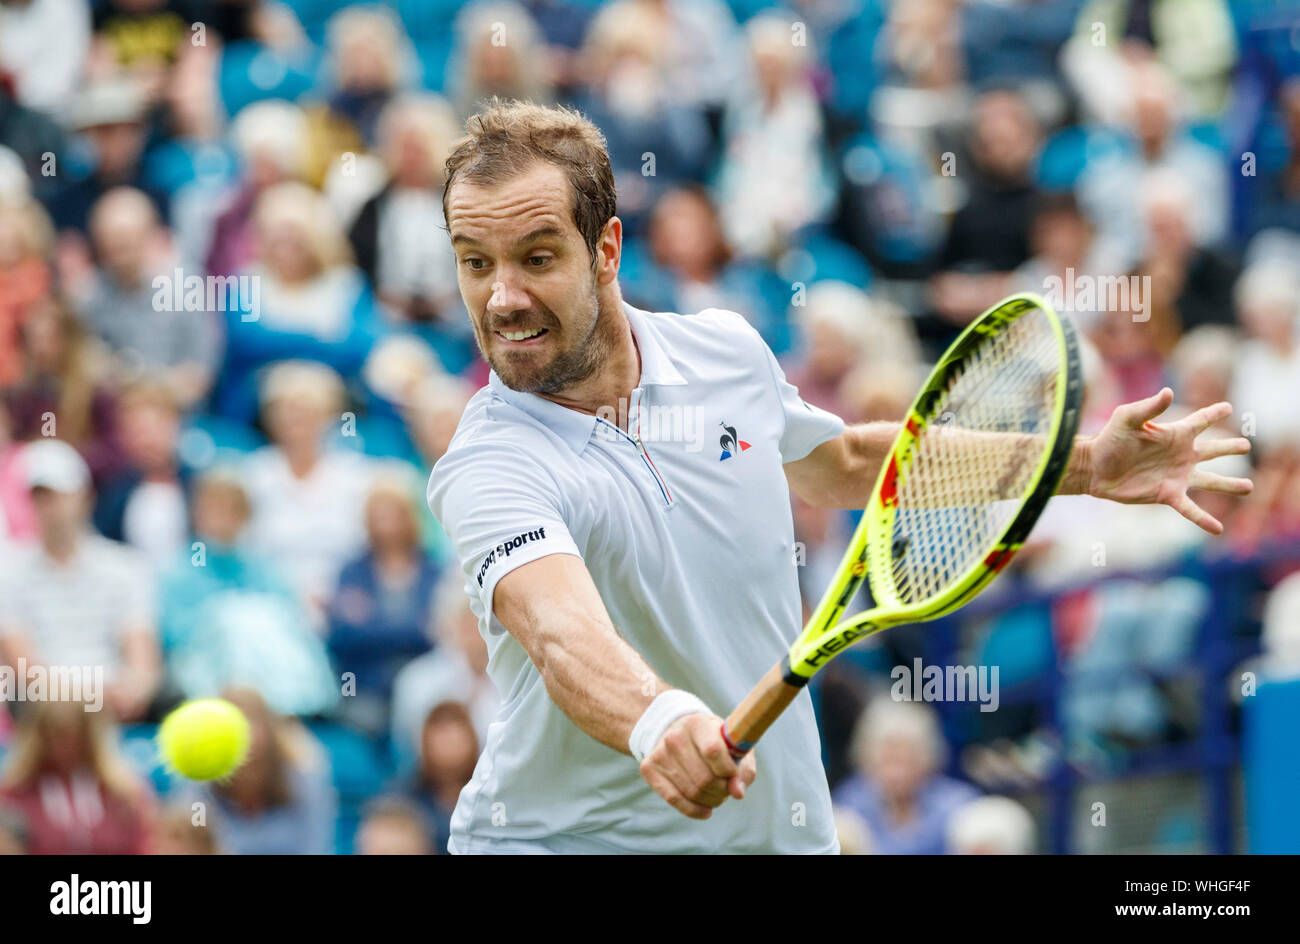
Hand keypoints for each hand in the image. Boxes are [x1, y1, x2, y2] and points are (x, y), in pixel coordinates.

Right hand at [639, 714, 757, 819]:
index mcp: (698, 723)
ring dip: (711, 800)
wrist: (676, 730)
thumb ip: (743, 768)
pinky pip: (674, 799)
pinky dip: (694, 810)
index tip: (733, 773)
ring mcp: (660, 753)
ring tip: (716, 795)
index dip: (728, 770)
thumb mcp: (732, 745)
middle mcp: (675, 736)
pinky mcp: (649, 768)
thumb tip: (738, 793)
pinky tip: (706, 810)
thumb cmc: (712, 740)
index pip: (713, 751)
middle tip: (726, 789)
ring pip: (692, 792)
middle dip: (722, 790)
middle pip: (704, 778)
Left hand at [1087, 388, 1252, 533]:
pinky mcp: (1167, 495)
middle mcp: (1180, 455)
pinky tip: (1218, 529)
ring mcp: (1176, 476)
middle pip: (1212, 450)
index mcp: (1174, 434)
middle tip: (1246, 446)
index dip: (1214, 414)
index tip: (1228, 408)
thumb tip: (1169, 392)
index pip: (1200, 421)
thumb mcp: (1127, 419)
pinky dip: (1204, 519)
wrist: (1093, 468)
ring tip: (1249, 487)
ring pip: (1210, 481)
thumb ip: (1149, 407)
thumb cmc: (1108, 439)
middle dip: (1229, 448)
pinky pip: (1190, 509)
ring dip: (1229, 484)